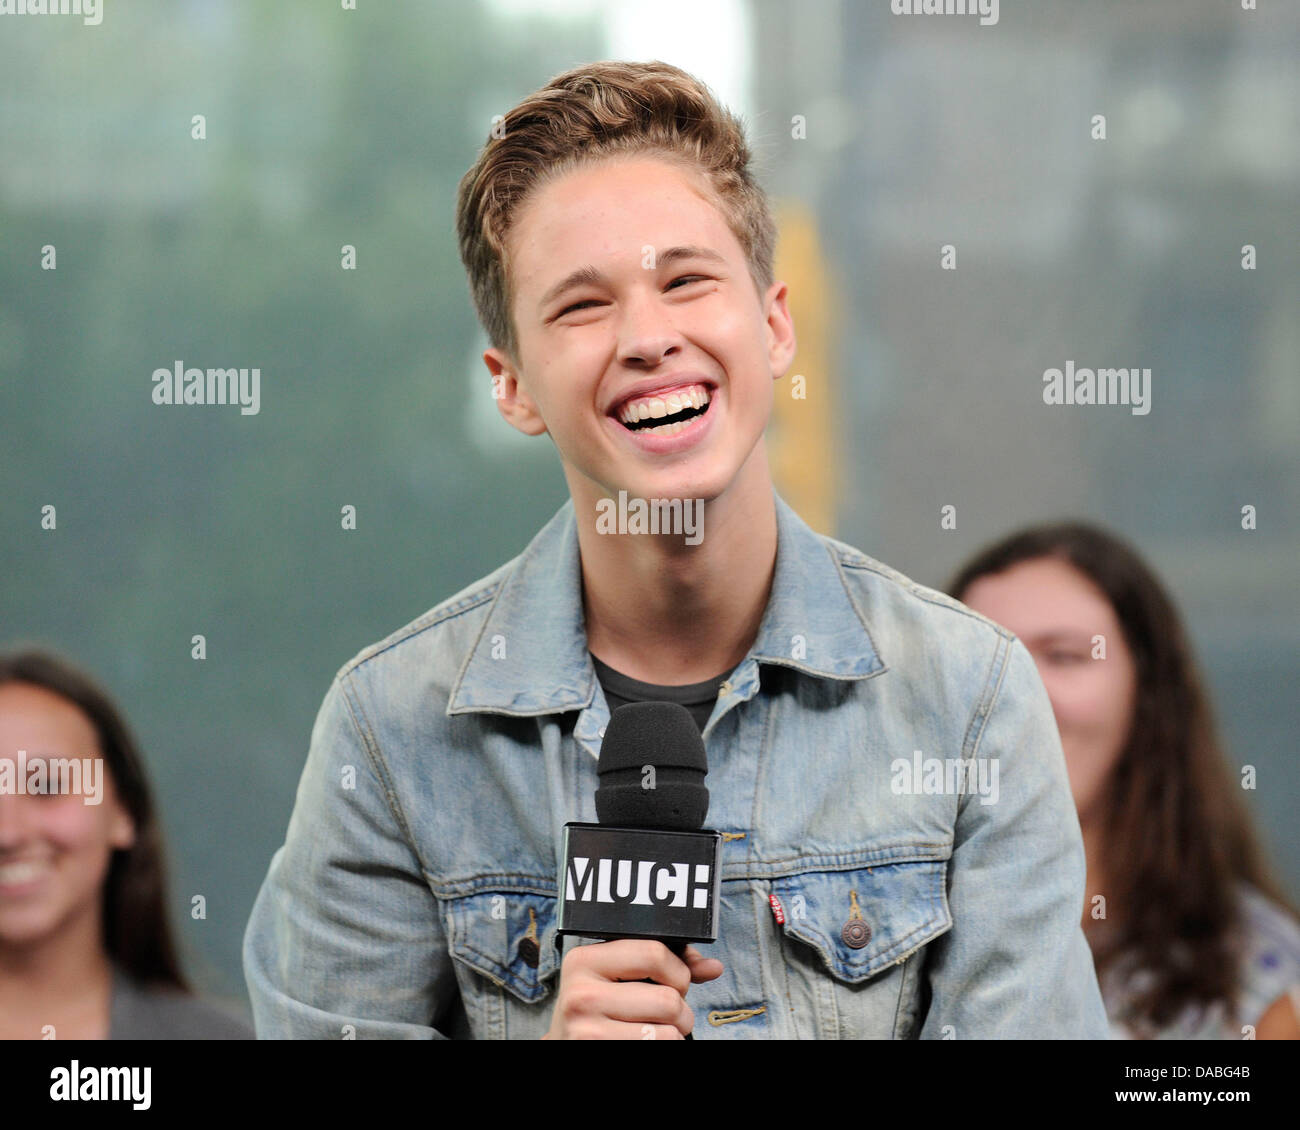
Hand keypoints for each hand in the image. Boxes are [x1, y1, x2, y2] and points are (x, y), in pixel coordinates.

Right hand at [541, 939, 723, 1039]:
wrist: (565, 1044)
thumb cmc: (602, 1006)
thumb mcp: (620, 976)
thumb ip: (667, 964)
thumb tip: (714, 967)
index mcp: (584, 960)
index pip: (653, 953)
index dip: (678, 971)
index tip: (674, 981)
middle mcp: (581, 994)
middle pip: (668, 999)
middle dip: (681, 1010)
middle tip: (667, 1013)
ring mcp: (587, 1031)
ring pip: (669, 1033)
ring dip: (674, 1034)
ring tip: (656, 1030)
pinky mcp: (596, 1051)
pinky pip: (659, 1049)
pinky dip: (664, 1046)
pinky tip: (644, 1041)